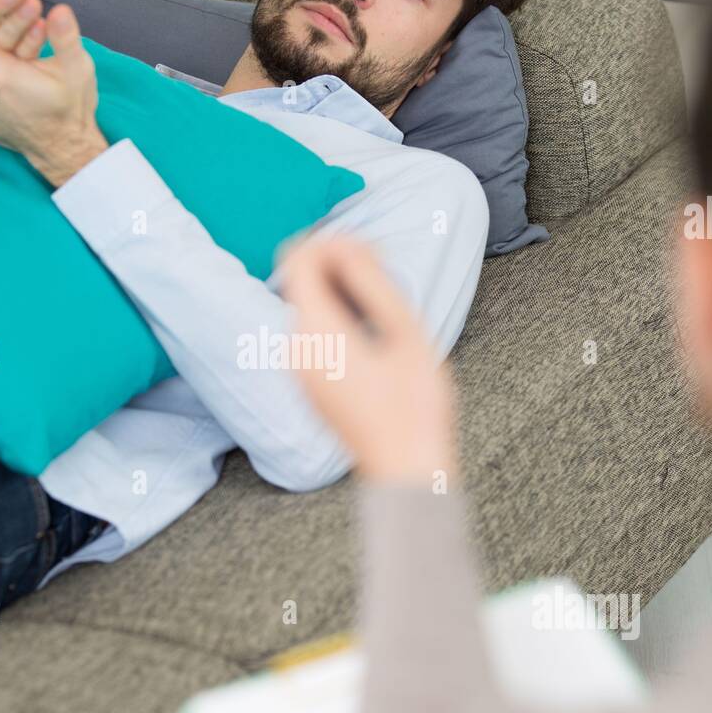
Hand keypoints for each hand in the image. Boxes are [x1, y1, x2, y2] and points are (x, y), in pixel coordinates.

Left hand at [281, 234, 458, 486]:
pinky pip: (313, 337)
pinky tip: (375, 340)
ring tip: (387, 311)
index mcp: (317, 332)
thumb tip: (347, 245)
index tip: (369, 253)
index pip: (297, 259)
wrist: (405, 470)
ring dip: (341, 295)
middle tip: (385, 277)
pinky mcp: (308, 386)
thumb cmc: (415, 406)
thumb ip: (373, 282)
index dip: (329, 242)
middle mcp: (296, 349)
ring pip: (308, 308)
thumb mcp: (406, 334)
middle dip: (338, 267)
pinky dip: (338, 322)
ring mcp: (298, 371)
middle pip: (302, 281)